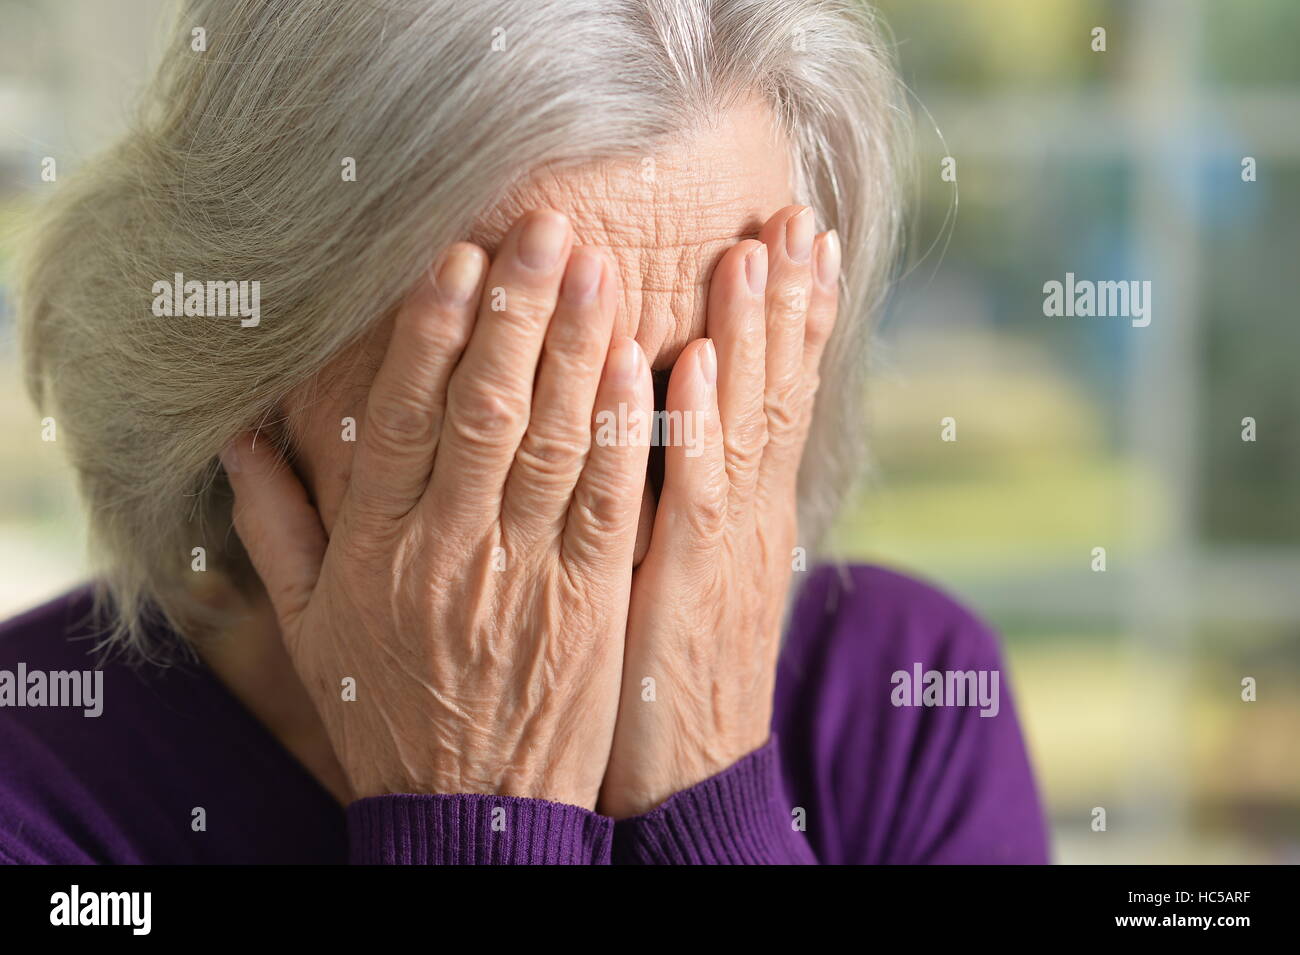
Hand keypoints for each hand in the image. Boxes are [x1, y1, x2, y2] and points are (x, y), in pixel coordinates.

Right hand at [225, 210, 651, 808]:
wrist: (467, 812)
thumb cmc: (384, 710)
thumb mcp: (308, 629)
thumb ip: (276, 528)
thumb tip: (242, 439)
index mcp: (377, 550)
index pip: (403, 420)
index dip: (429, 335)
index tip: (453, 261)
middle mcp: (450, 551)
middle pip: (483, 412)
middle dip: (514, 313)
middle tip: (542, 226)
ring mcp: (526, 574)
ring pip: (552, 443)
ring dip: (576, 349)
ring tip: (594, 267)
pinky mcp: (589, 599)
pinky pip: (606, 502)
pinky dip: (621, 430)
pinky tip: (637, 364)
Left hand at [598, 206, 839, 817]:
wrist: (693, 777)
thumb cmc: (679, 670)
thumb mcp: (697, 572)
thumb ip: (695, 497)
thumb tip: (677, 419)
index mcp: (750, 508)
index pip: (777, 391)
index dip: (790, 314)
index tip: (796, 235)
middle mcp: (751, 515)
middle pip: (775, 388)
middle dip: (784, 299)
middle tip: (793, 210)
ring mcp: (727, 548)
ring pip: (744, 424)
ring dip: (750, 333)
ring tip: (755, 248)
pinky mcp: (689, 587)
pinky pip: (693, 495)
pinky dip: (696, 425)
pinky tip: (695, 362)